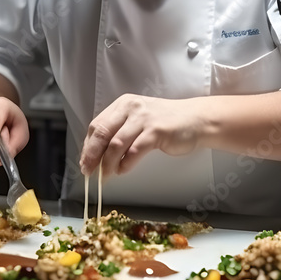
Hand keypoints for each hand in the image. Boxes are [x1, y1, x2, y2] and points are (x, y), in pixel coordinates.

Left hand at [79, 94, 206, 176]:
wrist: (196, 120)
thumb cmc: (166, 123)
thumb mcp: (138, 121)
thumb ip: (120, 133)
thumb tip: (98, 156)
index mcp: (123, 104)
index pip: (97, 125)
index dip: (88, 146)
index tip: (84, 162)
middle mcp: (131, 108)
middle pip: (102, 133)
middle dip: (92, 156)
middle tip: (89, 172)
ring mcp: (144, 118)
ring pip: (116, 144)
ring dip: (108, 163)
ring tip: (108, 175)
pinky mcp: (157, 131)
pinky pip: (134, 151)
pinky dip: (126, 164)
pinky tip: (124, 170)